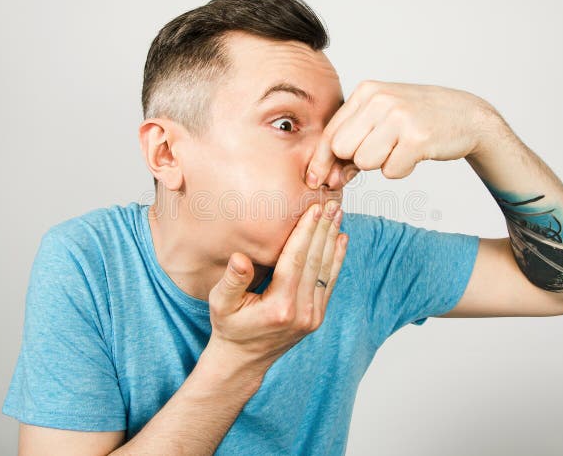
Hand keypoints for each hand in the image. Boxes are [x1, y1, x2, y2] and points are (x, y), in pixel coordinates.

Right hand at [207, 199, 347, 370]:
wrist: (243, 360)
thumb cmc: (229, 327)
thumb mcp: (221, 305)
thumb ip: (233, 281)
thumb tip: (240, 258)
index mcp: (279, 307)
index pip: (296, 261)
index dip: (306, 233)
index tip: (314, 209)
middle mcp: (301, 313)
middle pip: (315, 262)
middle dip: (324, 229)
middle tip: (332, 202)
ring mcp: (312, 316)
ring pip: (326, 270)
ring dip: (333, 240)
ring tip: (338, 214)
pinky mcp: (317, 316)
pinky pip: (329, 282)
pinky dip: (336, 259)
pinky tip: (341, 239)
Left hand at [305, 80, 498, 186]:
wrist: (467, 115)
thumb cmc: (418, 119)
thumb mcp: (381, 119)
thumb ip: (353, 142)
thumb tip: (328, 178)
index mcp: (367, 92)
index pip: (331, 132)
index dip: (321, 160)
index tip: (315, 180)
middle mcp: (380, 100)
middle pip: (343, 149)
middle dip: (356, 161)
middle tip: (380, 153)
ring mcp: (400, 117)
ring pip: (365, 162)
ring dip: (382, 164)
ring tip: (400, 148)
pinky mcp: (417, 138)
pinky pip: (391, 171)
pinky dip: (401, 169)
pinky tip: (415, 153)